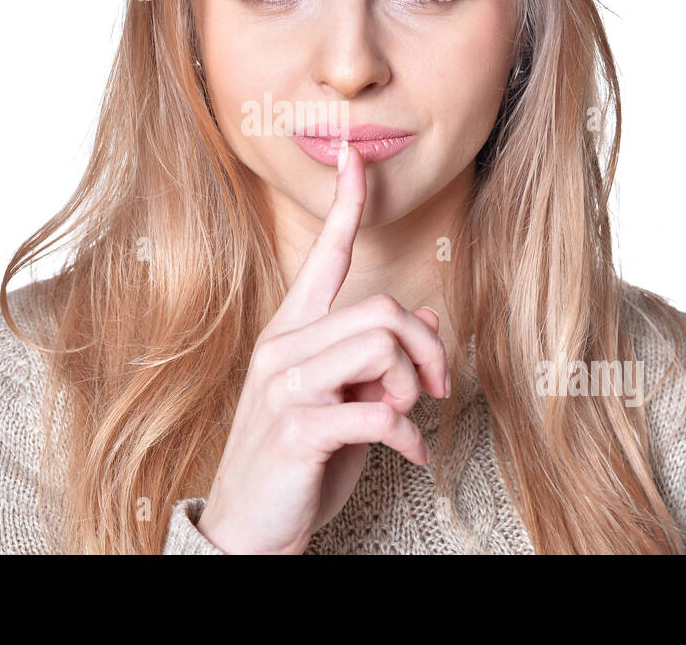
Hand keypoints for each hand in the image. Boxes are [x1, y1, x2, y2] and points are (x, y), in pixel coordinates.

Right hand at [193, 139, 448, 553]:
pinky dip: (410, 438)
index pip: (324, 255)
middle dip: (428, 352)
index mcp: (292, 332)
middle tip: (436, 392)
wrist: (248, 530)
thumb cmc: (298, 465)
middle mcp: (284, 346)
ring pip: (383, 345)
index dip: (344, 203)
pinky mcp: (297, 426)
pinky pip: (379, 411)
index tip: (354, 155)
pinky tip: (410, 457)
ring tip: (406, 423)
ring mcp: (286, 385)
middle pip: (383, 309)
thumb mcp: (346, 404)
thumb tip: (427, 321)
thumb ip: (379, 361)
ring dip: (414, 391)